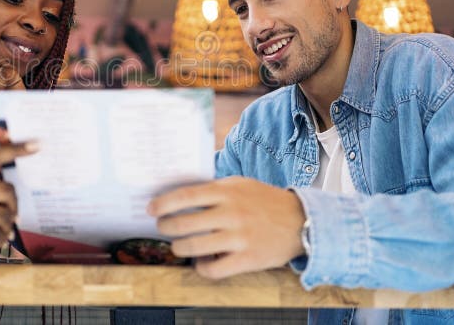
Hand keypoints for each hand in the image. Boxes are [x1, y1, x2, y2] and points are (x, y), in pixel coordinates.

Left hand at [147, 176, 305, 278]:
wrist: (301, 220)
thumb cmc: (264, 200)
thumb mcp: (241, 184)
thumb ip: (214, 188)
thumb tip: (180, 194)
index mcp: (227, 192)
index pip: (186, 196)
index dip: (164, 203)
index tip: (151, 209)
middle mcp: (232, 213)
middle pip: (185, 223)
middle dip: (166, 228)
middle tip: (162, 228)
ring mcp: (240, 237)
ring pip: (194, 247)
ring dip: (180, 248)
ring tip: (179, 246)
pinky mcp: (248, 259)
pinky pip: (213, 269)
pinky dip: (202, 267)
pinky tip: (202, 262)